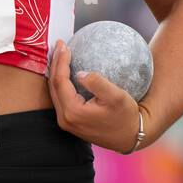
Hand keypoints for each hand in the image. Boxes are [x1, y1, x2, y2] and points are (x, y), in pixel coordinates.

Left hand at [47, 39, 147, 153]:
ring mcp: (66, 122)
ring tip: (59, 54)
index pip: (60, 81)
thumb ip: (98, 83)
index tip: (64, 45)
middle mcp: (65, 119)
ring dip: (56, 72)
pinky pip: (60, 98)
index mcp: (73, 112)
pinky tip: (65, 71)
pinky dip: (60, 82)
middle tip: (59, 44)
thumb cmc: (125, 116)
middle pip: (53, 86)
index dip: (61, 62)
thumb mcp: (117, 97)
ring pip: (54, 92)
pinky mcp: (70, 122)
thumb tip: (80, 73)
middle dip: (55, 63)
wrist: (129, 137)